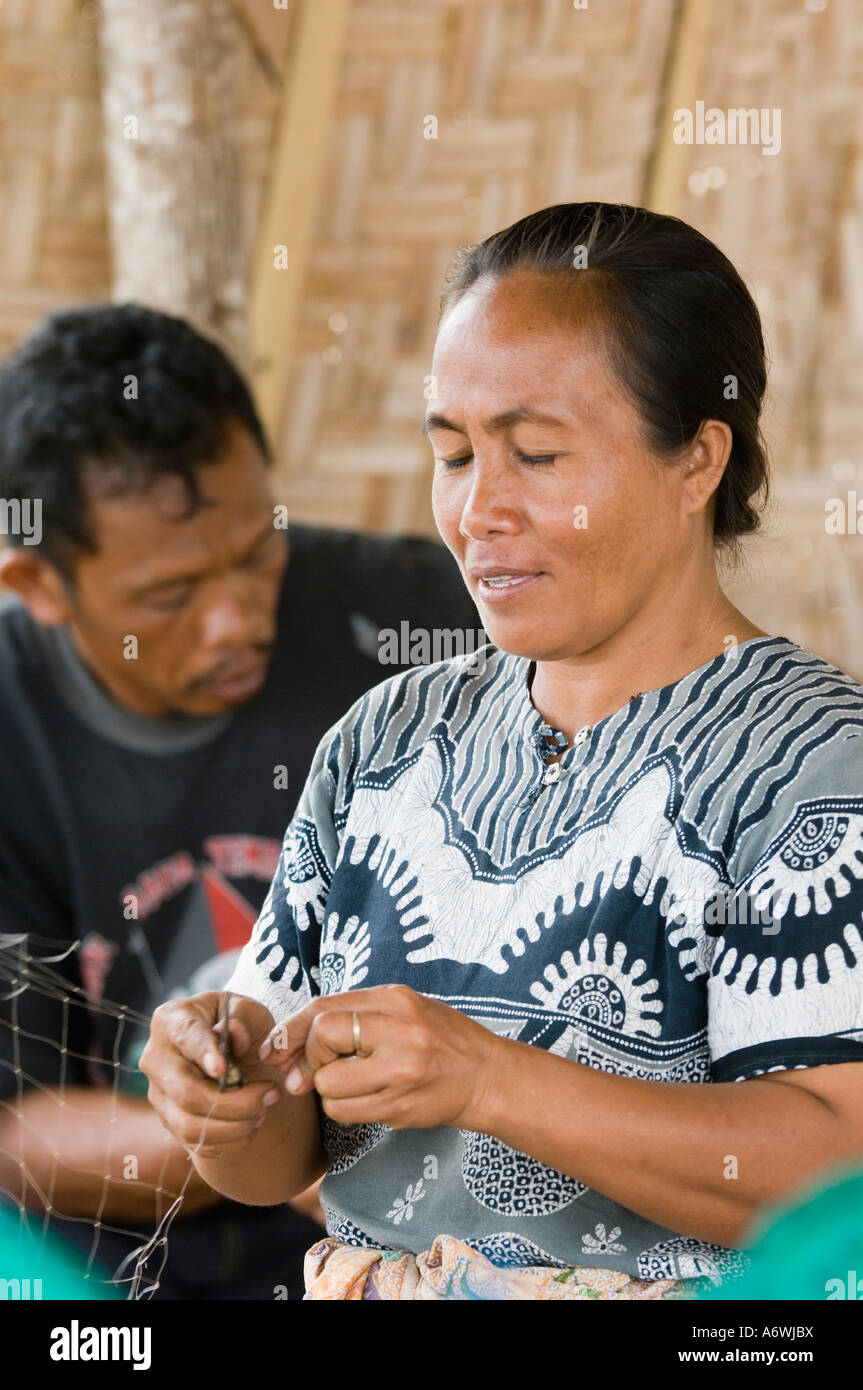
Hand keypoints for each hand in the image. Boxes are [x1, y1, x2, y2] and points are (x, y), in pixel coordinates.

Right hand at [140, 991, 284, 1158]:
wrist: (230, 1049)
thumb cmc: (238, 1023)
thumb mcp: (248, 1010)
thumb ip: (244, 1018)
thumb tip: (235, 1034)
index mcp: (171, 1019)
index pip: (185, 1037)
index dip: (203, 1053)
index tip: (222, 1069)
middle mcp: (156, 1059)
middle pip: (187, 1092)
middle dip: (236, 1102)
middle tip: (272, 1093)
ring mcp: (159, 1094)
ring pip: (190, 1126)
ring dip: (236, 1125)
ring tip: (264, 1109)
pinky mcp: (170, 1121)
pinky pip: (197, 1143)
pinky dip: (231, 1139)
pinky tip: (251, 1123)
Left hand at [256, 983, 501, 1129]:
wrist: (487, 1076)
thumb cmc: (442, 1038)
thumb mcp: (404, 1008)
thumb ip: (356, 1015)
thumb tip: (294, 1039)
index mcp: (395, 999)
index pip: (325, 1007)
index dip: (293, 1028)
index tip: (278, 1045)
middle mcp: (398, 1030)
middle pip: (322, 1037)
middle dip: (312, 1057)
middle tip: (324, 1066)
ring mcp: (400, 1071)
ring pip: (328, 1083)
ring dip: (329, 1088)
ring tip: (355, 1082)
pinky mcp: (399, 1106)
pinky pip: (344, 1111)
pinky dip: (343, 1107)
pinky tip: (365, 1098)